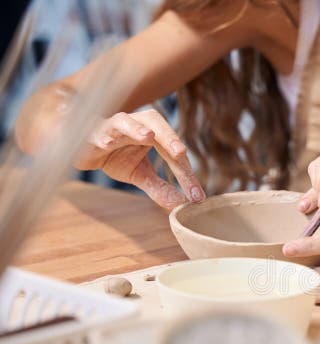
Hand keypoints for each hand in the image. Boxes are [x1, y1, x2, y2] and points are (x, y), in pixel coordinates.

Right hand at [76, 109, 204, 208]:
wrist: (82, 149)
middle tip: (181, 153)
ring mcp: (112, 126)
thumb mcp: (140, 174)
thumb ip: (159, 187)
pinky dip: (102, 137)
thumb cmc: (116, 156)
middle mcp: (136, 124)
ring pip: (124, 121)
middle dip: (168, 137)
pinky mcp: (90, 132)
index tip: (197, 195)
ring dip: (136, 128)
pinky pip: (95, 132)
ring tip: (148, 136)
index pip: (173, 152)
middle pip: (155, 123)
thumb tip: (180, 206)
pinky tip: (107, 144)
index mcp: (152, 133)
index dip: (186, 173)